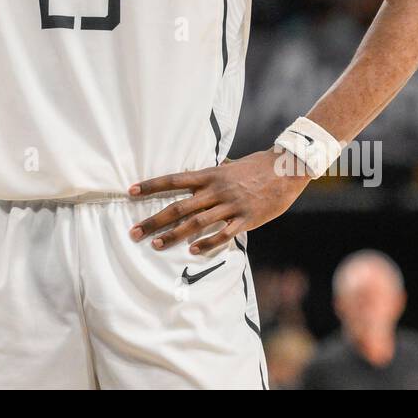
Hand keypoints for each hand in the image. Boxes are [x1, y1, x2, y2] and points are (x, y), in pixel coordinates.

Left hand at [128, 149, 310, 254]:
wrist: (287, 169)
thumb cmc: (258, 166)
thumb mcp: (230, 166)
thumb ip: (213, 174)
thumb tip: (197, 177)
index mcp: (210, 175)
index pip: (174, 180)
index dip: (151, 186)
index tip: (130, 192)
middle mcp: (216, 190)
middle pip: (179, 207)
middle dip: (154, 220)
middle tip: (134, 231)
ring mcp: (230, 205)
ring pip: (196, 223)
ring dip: (174, 235)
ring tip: (156, 245)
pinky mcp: (246, 219)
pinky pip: (223, 234)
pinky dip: (207, 243)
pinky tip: (193, 251)